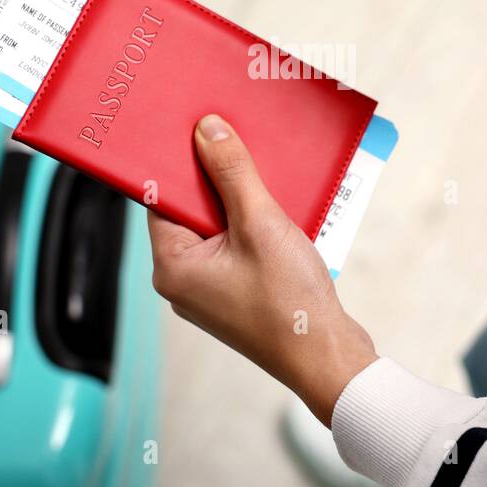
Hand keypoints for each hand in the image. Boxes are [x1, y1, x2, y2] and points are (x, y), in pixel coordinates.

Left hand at [148, 114, 377, 426]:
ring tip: (260, 170)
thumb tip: (207, 131)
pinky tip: (276, 205)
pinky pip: (236, 245)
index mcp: (173, 267)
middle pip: (189, 210)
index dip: (177, 162)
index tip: (192, 128)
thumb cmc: (289, 303)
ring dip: (238, 198)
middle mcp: (183, 280)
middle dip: (214, 176)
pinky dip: (252, 223)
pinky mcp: (237, 294)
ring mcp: (211, 290)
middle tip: (232, 138)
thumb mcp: (260, 224)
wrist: (327, 358)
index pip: (159, 198)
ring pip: (216, 226)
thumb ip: (232, 173)